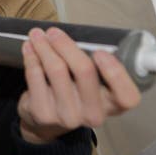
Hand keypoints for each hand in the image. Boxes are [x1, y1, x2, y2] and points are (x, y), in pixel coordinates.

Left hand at [18, 27, 141, 143]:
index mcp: (113, 105)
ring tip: (37, 35)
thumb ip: (95, 66)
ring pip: (56, 70)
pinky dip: (31, 58)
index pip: (127, 96)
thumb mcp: (93, 85)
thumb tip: (82, 35)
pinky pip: (36, 77)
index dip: (116, 73)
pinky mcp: (44, 114)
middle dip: (67, 45)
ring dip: (44, 47)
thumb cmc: (74, 93)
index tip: (100, 51)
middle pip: (84, 71)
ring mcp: (68, 117)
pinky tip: (29, 48)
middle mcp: (93, 115)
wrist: (47, 122)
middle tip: (54, 32)